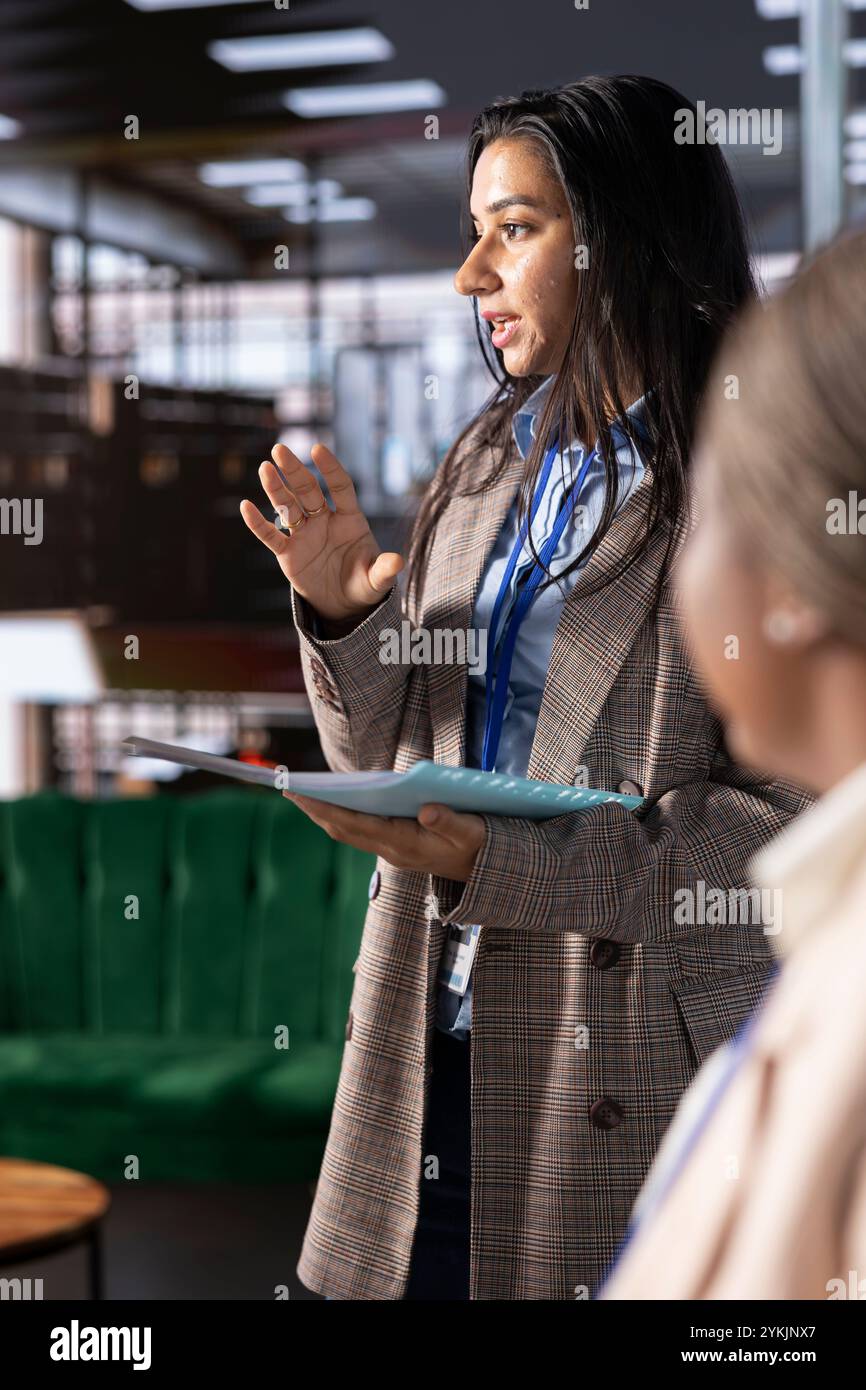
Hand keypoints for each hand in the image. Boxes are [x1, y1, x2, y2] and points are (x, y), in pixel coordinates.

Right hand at [239, 442, 403, 622]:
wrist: (344, 604)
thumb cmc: (364, 584)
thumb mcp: (376, 579)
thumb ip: (384, 569)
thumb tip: (398, 562)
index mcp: (350, 520)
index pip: (341, 488)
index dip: (330, 469)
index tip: (318, 450)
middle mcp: (325, 521)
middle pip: (308, 491)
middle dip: (295, 471)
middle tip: (280, 449)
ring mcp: (305, 535)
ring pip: (288, 507)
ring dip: (276, 489)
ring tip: (265, 468)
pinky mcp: (288, 553)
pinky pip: (271, 536)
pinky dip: (258, 524)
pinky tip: (246, 506)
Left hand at [283, 795, 486, 881]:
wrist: (487, 871)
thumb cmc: (480, 847)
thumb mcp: (471, 833)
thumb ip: (450, 821)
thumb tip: (427, 810)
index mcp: (405, 845)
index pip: (356, 825)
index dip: (326, 808)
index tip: (301, 793)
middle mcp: (392, 850)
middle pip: (343, 829)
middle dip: (315, 809)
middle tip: (288, 788)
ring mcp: (392, 850)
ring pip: (349, 831)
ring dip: (325, 813)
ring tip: (303, 792)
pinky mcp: (396, 845)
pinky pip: (360, 830)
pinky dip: (342, 815)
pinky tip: (335, 799)